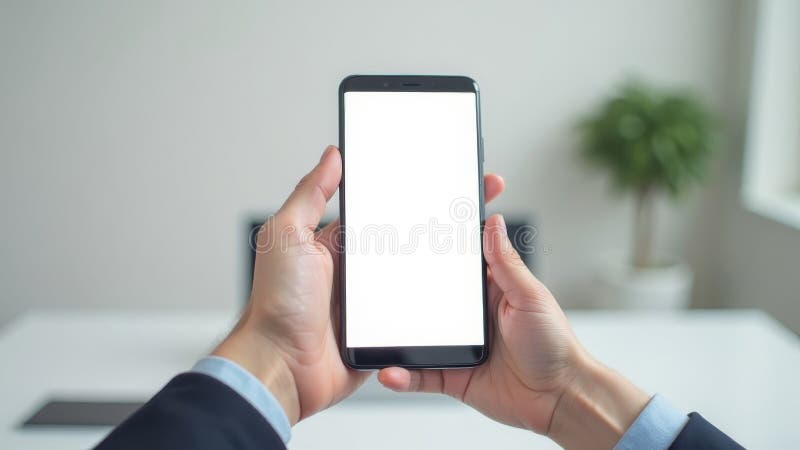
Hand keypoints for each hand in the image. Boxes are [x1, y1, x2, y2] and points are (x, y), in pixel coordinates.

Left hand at [213, 145, 505, 424]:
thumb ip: (309, 195)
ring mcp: (371, 301)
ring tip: (471, 242)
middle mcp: (355, 270)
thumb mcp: (286, 236)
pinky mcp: (383, 330)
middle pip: (402, 240)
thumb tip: (332, 157)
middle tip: (467, 206)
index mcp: (334, 243)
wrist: (282, 367)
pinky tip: (454, 290)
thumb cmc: (275, 305)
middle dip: (433, 224)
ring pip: (414, 274)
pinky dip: (431, 302)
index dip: (403, 193)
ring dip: (437, 263)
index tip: (432, 176)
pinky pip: (414, 311)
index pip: (376, 209)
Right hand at [378, 214, 650, 448]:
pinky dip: (403, 376)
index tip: (410, 228)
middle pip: (426, 298)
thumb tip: (493, 222)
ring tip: (374, 330)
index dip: (435, 246)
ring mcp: (457, 346)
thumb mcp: (530, 297)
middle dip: (401, 290)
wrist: (560, 398)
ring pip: (417, 337)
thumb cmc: (554, 344)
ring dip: (396, 336)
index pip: (456, 262)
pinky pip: (420, 375)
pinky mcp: (452, 376)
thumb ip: (506, 263)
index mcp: (487, 290)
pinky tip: (390, 372)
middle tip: (375, 277)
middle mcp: (468, 317)